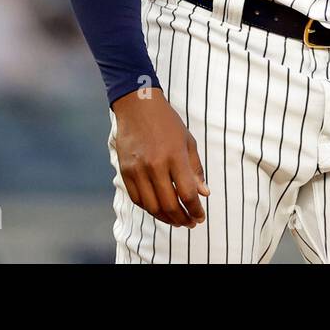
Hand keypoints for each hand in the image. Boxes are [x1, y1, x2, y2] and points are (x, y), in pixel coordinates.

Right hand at [112, 88, 209, 227]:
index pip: (187, 193)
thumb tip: (204, 194)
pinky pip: (137, 199)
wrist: (138, 106)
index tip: (201, 217)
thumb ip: (195, 169)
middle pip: (169, 204)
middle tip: (190, 223)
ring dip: (166, 218)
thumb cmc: (167, 123)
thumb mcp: (188, 141)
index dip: (195, 209)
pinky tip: (159, 210)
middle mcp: (155, 165)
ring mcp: (138, 169)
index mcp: (174, 156)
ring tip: (177, 220)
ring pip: (152, 206)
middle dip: (182, 218)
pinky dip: (149, 208)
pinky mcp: (125, 171)